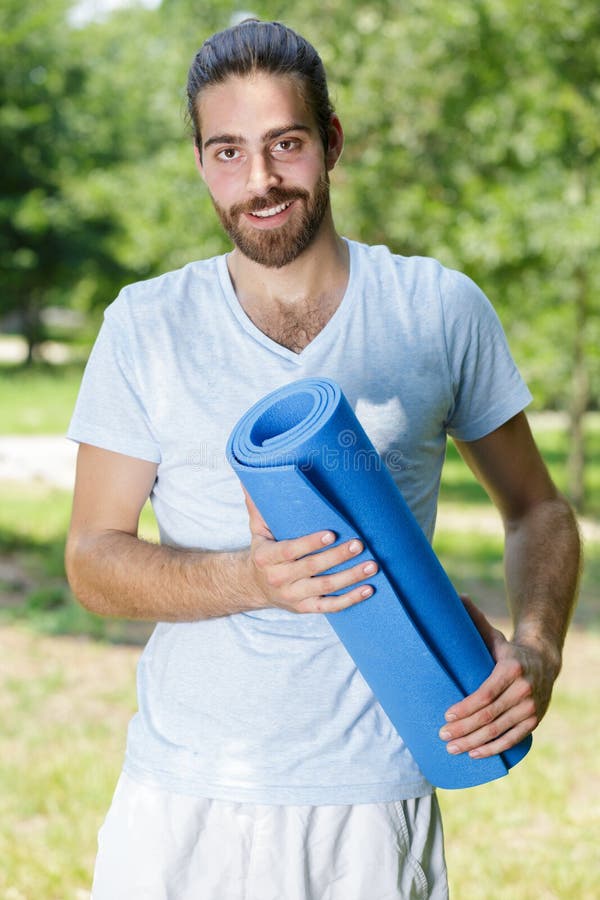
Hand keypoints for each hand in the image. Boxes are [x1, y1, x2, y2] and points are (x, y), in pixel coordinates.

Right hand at [244, 490, 377, 613]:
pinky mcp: (306, 608)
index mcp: (266, 557)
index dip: (311, 543)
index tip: (331, 533)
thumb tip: (252, 475)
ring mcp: (293, 596)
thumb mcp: (256, 528)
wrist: (254, 586)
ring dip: (351, 577)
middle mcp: (279, 578)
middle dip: (338, 556)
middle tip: (359, 544)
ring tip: (372, 565)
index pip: (290, 550)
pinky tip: (369, 589)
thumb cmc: (263, 550)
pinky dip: (351, 599)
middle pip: (312, 568)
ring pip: (325, 587)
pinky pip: (331, 607)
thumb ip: (258, 505)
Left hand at [439, 596, 558, 758]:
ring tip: (452, 748)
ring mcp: (530, 708)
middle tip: (442, 735)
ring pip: (498, 731)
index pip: (485, 693)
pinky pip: (511, 740)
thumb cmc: (508, 650)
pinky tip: (474, 754)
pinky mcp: (533, 722)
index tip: (446, 714)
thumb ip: (475, 620)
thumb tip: (456, 596)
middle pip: (489, 716)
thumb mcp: (494, 635)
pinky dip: (492, 749)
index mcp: (510, 668)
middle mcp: (523, 690)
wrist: (543, 661)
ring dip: (474, 743)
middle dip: (463, 729)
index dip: (465, 707)